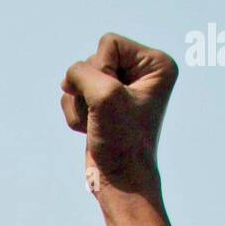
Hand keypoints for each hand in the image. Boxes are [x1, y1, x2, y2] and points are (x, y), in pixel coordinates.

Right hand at [61, 34, 177, 195]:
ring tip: (97, 124)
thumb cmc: (122, 142)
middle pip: (94, 59)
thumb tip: (69, 78)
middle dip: (90, 89)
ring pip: (81, 78)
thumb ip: (81, 71)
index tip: (114, 101)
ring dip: (80, 103)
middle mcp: (141, 73)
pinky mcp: (103, 105)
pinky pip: (75, 94)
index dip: (101, 70)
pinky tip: (90, 129)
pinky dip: (76, 114)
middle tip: (105, 116)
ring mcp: (120, 89)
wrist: (120, 182)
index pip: (109, 43)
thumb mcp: (104, 96)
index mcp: (156, 64)